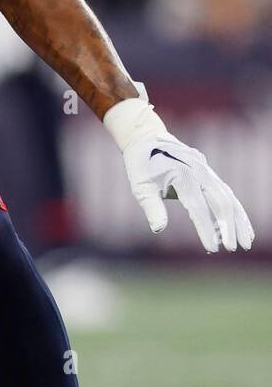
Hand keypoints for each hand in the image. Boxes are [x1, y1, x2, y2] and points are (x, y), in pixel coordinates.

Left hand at [104, 83, 254, 252]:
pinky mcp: (210, 175)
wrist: (146, 138)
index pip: (198, 207)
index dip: (206, 228)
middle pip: (221, 202)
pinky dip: (236, 211)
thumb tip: (158, 229)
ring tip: (245, 243)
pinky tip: (242, 229)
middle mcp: (200, 173)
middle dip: (229, 227)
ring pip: (229, 198)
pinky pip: (227, 194)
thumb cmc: (141, 165)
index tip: (212, 248)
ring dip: (239, 221)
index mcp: (182, 175)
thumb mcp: (140, 185)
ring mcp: (207, 173)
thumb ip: (151, 207)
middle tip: (233, 248)